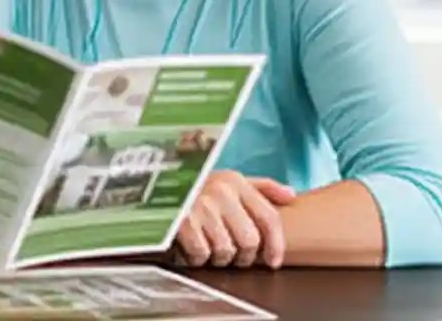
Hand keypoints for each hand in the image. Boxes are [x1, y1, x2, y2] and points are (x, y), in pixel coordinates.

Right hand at [174, 170, 295, 268]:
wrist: (150, 185)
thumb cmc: (194, 187)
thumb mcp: (227, 180)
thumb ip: (261, 187)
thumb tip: (290, 195)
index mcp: (235, 181)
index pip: (269, 218)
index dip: (276, 245)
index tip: (273, 261)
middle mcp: (220, 192)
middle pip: (250, 241)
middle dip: (243, 256)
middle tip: (231, 254)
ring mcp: (200, 206)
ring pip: (226, 252)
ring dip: (218, 257)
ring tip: (208, 247)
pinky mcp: (182, 222)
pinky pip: (202, 255)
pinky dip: (197, 258)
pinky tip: (191, 248)